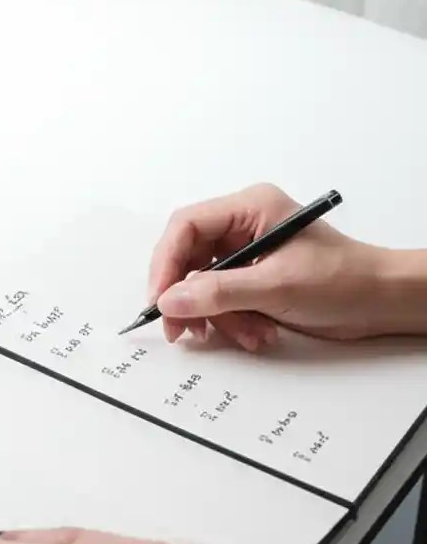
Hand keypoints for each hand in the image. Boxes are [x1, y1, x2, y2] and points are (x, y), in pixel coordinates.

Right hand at [149, 183, 426, 348]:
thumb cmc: (345, 281)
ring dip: (217, 316)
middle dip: (187, 297)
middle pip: (189, 257)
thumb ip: (219, 293)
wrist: (383, 303)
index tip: (161, 298)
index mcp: (249, 209)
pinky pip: (222, 300)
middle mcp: (244, 226)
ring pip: (203, 284)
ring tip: (244, 334)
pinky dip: (232, 321)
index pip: (187, 227)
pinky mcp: (252, 278)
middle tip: (181, 327)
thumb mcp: (276, 286)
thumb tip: (170, 299)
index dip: (167, 263)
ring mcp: (247, 253)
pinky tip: (256, 333)